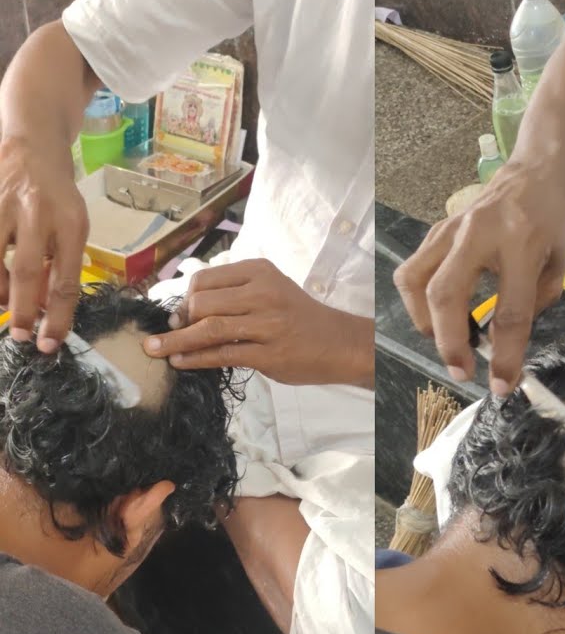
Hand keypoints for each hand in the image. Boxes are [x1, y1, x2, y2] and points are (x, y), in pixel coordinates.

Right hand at [0, 136, 88, 350]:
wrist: (33, 146)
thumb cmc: (57, 197)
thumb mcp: (73, 227)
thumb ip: (62, 263)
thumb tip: (48, 308)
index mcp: (72, 226)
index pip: (66, 281)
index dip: (58, 316)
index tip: (50, 343)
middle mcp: (39, 216)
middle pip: (28, 272)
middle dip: (23, 310)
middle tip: (19, 336)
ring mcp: (6, 209)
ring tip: (3, 306)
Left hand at [143, 259, 373, 387]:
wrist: (339, 343)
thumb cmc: (299, 317)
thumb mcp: (271, 290)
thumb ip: (235, 293)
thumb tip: (186, 309)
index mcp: (260, 272)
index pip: (205, 279)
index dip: (185, 298)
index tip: (180, 314)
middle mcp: (263, 293)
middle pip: (201, 303)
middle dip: (179, 320)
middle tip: (170, 334)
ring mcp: (267, 324)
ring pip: (207, 329)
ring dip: (175, 341)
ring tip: (155, 349)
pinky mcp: (268, 354)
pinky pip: (221, 354)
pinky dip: (195, 358)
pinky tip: (180, 362)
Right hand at [393, 162, 564, 394]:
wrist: (536, 170)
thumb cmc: (553, 218)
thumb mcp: (560, 262)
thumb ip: (536, 302)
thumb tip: (505, 345)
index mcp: (521, 242)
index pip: (510, 310)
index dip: (506, 355)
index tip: (502, 385)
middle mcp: (479, 233)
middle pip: (446, 294)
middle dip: (449, 342)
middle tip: (462, 371)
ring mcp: (451, 228)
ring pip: (415, 281)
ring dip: (424, 322)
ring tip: (447, 342)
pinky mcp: (436, 230)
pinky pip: (414, 270)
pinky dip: (420, 302)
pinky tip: (440, 316)